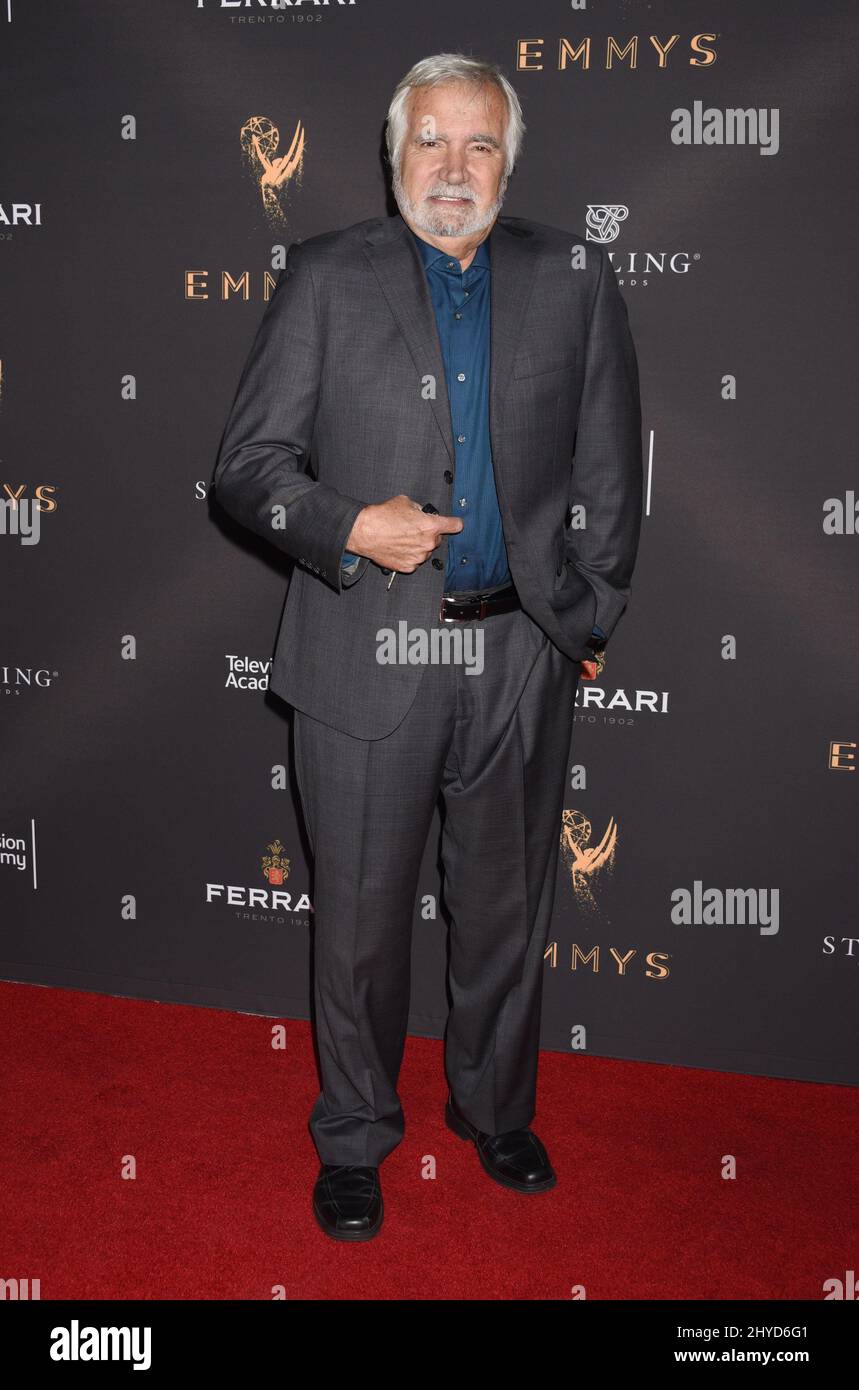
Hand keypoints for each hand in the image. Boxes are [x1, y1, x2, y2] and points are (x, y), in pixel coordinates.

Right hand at [345, 495, 462, 572]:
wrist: (364, 531)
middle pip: (437, 539)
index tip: (455, 524)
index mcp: (431, 526)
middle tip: (413, 529)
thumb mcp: (405, 502)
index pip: (455, 525)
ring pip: (425, 551)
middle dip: (429, 534)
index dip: (454, 523)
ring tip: (402, 538)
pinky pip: (414, 561)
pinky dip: (409, 556)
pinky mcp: (408, 567)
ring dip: (419, 546)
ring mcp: (418, 557)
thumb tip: (421, 513)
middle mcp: (427, 543)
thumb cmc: (382, 516)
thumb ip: (419, 509)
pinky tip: (398, 547)